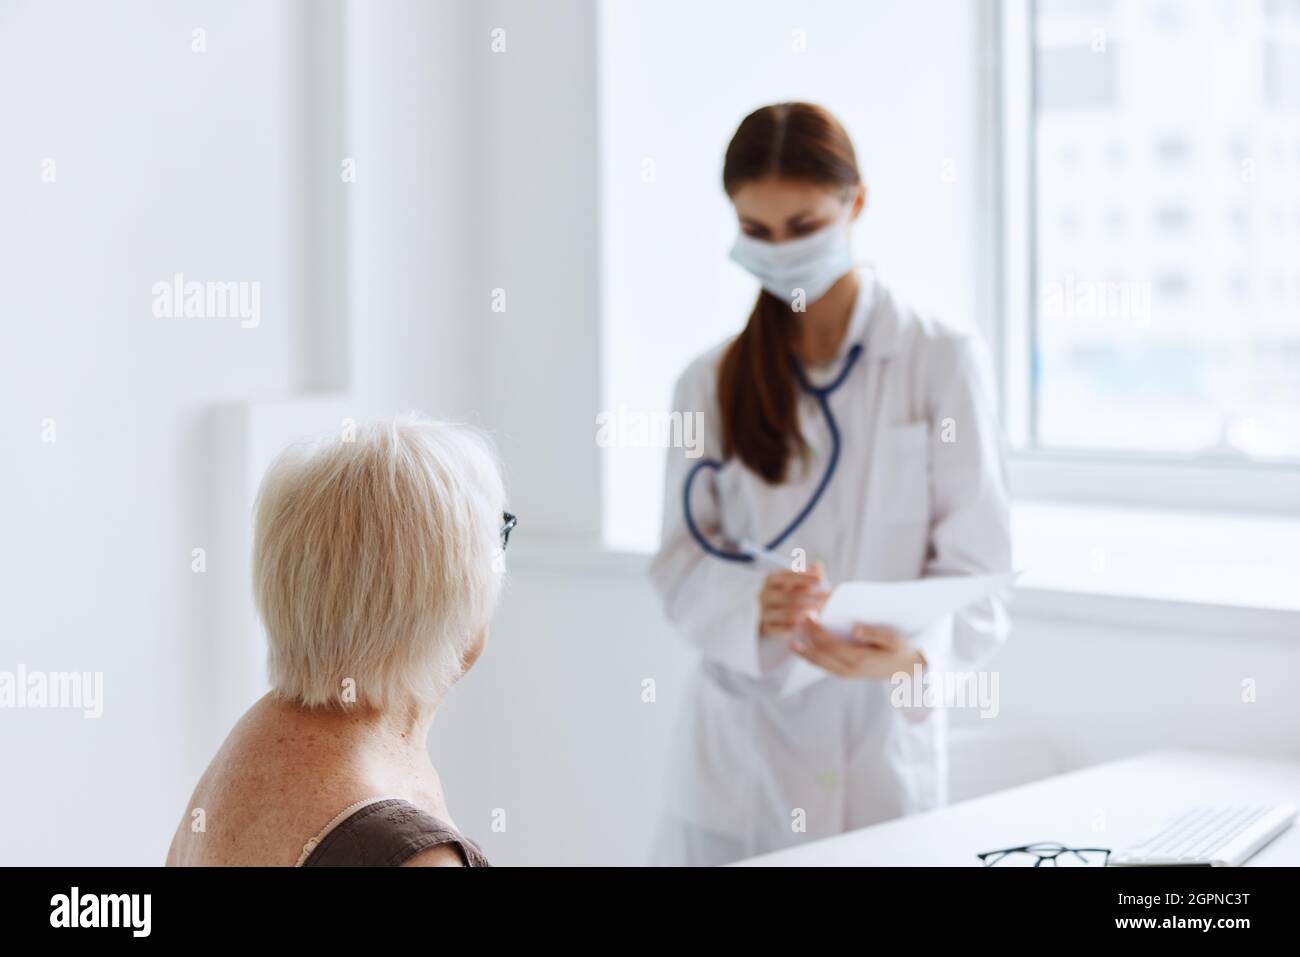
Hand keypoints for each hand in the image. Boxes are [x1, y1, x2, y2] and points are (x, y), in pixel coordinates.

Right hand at [757, 564, 827, 637]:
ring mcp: (764, 612)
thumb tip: (817, 565)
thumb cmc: (793, 595)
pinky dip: (795, 628)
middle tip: (827, 600)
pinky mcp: (766, 628)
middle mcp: (764, 595)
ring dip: (806, 614)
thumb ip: (808, 574)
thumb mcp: (800, 583)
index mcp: (771, 580)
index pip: (786, 576)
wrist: (777, 618)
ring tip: (821, 614)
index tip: (820, 579)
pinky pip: (782, 629)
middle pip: (789, 596)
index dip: (803, 577)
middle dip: (811, 598)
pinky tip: (807, 626)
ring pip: (786, 614)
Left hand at [790, 619, 924, 679]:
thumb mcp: (894, 639)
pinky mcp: (845, 673)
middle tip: (800, 617)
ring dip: (804, 650)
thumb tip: (856, 628)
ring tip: (792, 634)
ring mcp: (846, 673)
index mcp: (860, 659)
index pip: (830, 645)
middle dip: (808, 636)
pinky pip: (822, 666)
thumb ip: (875, 633)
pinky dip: (809, 657)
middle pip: (820, 654)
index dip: (817, 631)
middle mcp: (850, 669)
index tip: (809, 615)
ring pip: (818, 663)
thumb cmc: (901, 648)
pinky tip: (799, 647)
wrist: (908, 668)